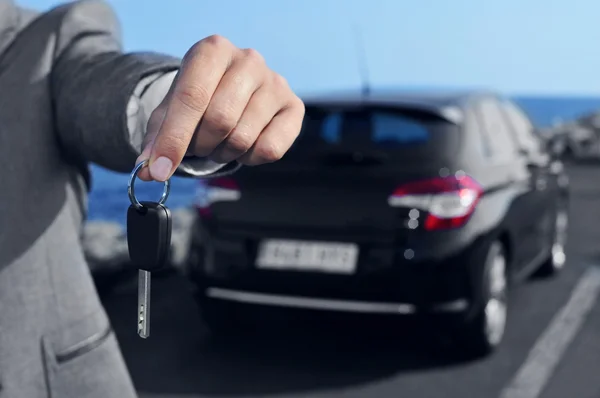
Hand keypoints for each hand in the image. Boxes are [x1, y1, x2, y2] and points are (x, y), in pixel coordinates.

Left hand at [137, 35, 304, 181]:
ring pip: (243, 138)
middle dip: (201, 145)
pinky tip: (245, 145)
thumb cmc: (200, 99)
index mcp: (212, 50)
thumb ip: (157, 139)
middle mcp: (248, 60)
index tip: (158, 170)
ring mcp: (275, 82)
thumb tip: (147, 170)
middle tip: (198, 145)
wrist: (233, 90)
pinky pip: (270, 149)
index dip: (173, 139)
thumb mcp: (171, 111)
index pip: (191, 97)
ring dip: (224, 152)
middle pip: (219, 120)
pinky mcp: (294, 107)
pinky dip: (250, 158)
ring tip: (220, 141)